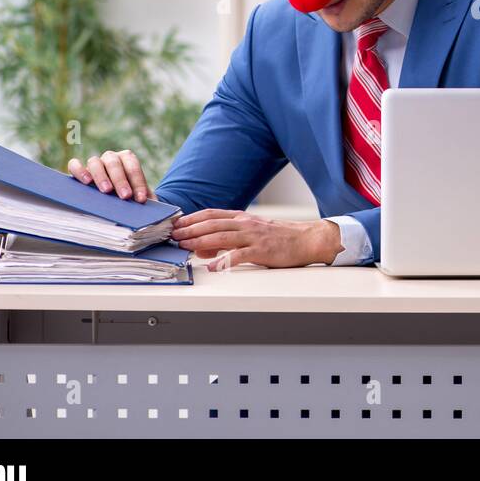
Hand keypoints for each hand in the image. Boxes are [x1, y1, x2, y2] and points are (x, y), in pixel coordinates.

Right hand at [68, 149, 154, 202]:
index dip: (138, 183)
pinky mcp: (79, 171)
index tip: (141, 199)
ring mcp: (95, 163)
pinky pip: (74, 165)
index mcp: (128, 159)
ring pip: (95, 162)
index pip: (133, 167)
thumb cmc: (131, 197)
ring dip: (101, 176)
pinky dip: (79, 171)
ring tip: (106, 191)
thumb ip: (143, 198)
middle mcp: (110, 158)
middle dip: (121, 180)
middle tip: (125, 196)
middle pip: (114, 163)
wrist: (118, 198)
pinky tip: (86, 182)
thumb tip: (147, 208)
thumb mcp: (138, 197)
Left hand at [170, 209, 344, 269]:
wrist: (306, 240)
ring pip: (221, 236)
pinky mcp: (261, 251)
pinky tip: (212, 267)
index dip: (191, 218)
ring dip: (199, 241)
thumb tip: (204, 246)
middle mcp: (246, 224)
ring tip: (184, 246)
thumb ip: (229, 237)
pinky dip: (223, 261)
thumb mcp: (253, 231)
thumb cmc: (280, 237)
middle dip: (190, 229)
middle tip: (173, 234)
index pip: (211, 214)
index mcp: (243, 218)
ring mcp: (253, 237)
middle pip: (212, 223)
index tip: (175, 223)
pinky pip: (238, 256)